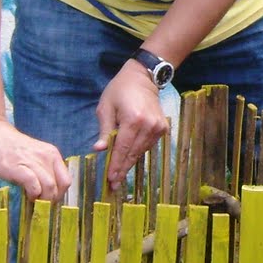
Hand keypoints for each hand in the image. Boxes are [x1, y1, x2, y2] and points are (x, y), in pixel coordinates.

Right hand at [0, 117, 71, 198]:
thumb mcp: (32, 156)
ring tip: (33, 201)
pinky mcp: (17, 167)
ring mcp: (32, 161)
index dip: (59, 194)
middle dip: (51, 200)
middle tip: (40, 204)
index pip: (66, 180)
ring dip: (43, 200)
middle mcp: (46, 156)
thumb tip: (45, 192)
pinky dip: (33, 195)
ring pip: (50, 187)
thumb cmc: (9, 147)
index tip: (49, 200)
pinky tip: (26, 195)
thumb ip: (41, 169)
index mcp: (52, 154)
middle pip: (60, 186)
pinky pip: (34, 185)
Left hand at [94, 61, 170, 189]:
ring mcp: (158, 127)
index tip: (111, 180)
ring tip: (120, 174)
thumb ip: (105, 131)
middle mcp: (148, 125)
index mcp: (133, 119)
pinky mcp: (163, 128)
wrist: (143, 77)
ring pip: (141, 151)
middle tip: (114, 184)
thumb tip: (99, 150)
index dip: (116, 165)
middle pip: (133, 153)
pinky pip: (148, 145)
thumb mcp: (106, 108)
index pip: (123, 148)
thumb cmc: (119, 90)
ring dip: (130, 162)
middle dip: (122, 169)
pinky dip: (138, 152)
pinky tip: (129, 158)